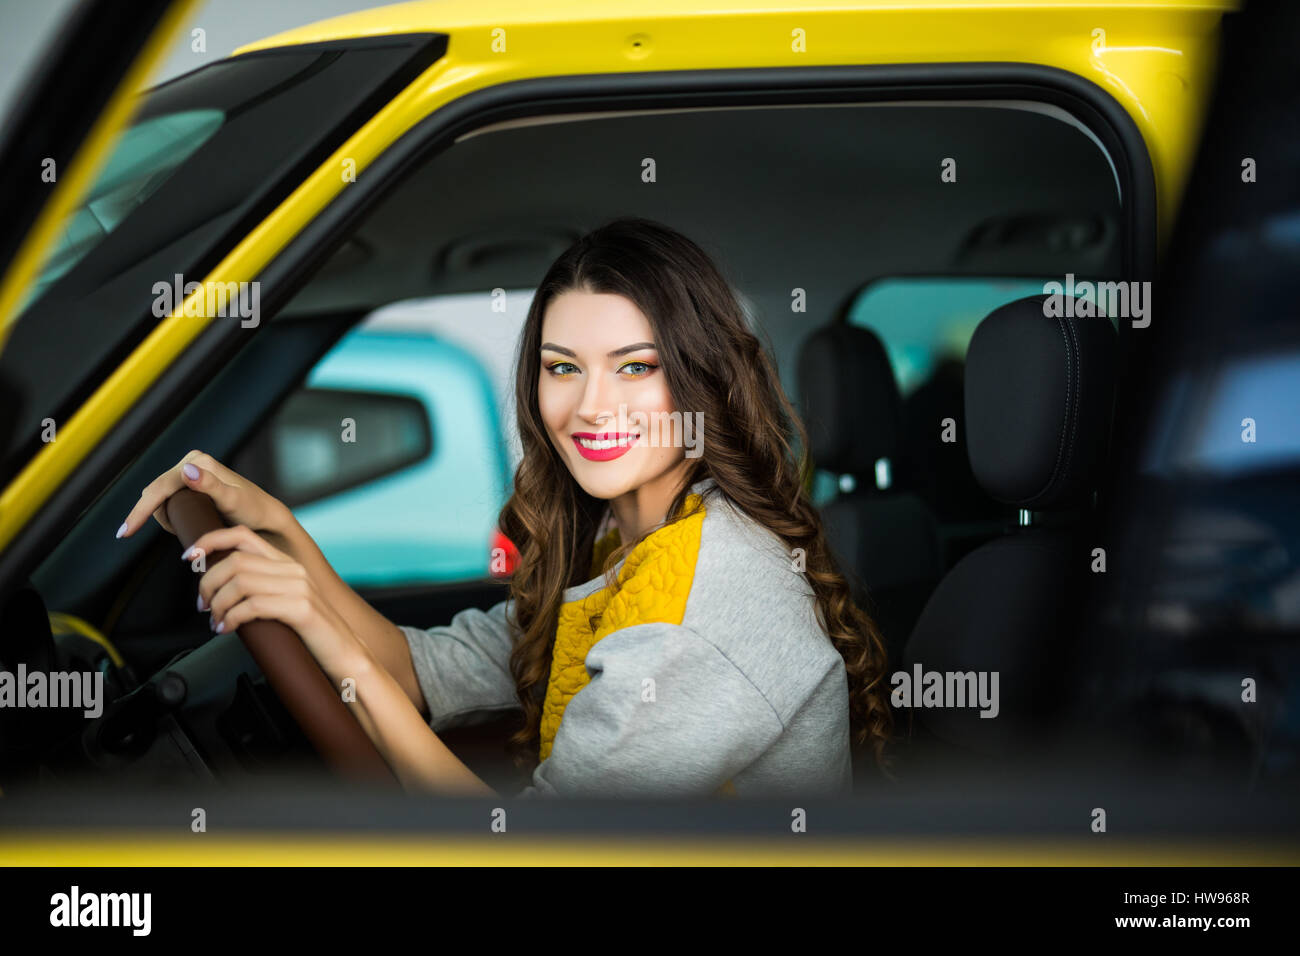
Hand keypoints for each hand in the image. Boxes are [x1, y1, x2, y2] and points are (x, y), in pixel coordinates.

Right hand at [117, 449, 295, 554]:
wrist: (266, 518)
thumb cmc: (253, 511)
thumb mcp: (233, 500)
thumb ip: (212, 486)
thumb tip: (187, 470)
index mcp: (199, 462)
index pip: (160, 487)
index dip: (140, 511)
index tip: (125, 533)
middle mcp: (194, 462)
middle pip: (156, 490)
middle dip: (147, 514)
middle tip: (161, 535)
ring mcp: (193, 472)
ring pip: (160, 495)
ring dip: (159, 514)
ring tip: (178, 530)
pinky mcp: (193, 483)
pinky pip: (168, 497)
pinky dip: (164, 511)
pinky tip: (173, 524)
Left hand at [186, 524, 363, 676]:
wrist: (346, 657)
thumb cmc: (312, 637)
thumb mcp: (283, 604)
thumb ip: (260, 590)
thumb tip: (221, 589)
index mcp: (288, 565)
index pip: (243, 536)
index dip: (210, 540)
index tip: (189, 556)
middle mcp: (294, 570)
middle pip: (235, 560)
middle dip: (207, 582)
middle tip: (202, 605)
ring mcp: (300, 588)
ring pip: (240, 581)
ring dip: (218, 603)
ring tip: (215, 621)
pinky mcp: (302, 609)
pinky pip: (253, 605)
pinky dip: (231, 618)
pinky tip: (227, 629)